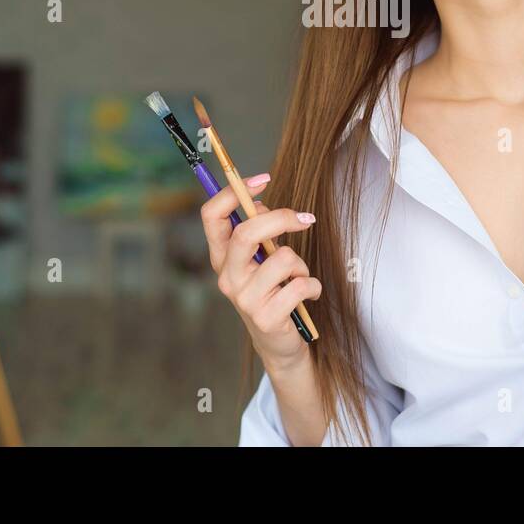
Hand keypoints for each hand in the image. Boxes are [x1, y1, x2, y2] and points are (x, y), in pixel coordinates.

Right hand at [198, 177, 320, 370]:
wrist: (279, 343)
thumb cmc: (273, 291)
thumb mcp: (260, 259)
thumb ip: (258, 231)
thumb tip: (261, 203)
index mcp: (221, 257)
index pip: (212, 215)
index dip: (234, 191)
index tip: (264, 180)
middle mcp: (227, 277)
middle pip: (246, 232)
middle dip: (280, 219)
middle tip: (305, 219)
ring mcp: (244, 299)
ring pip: (283, 258)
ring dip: (301, 264)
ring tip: (298, 277)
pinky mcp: (266, 318)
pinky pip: (300, 285)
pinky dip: (312, 286)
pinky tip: (306, 296)